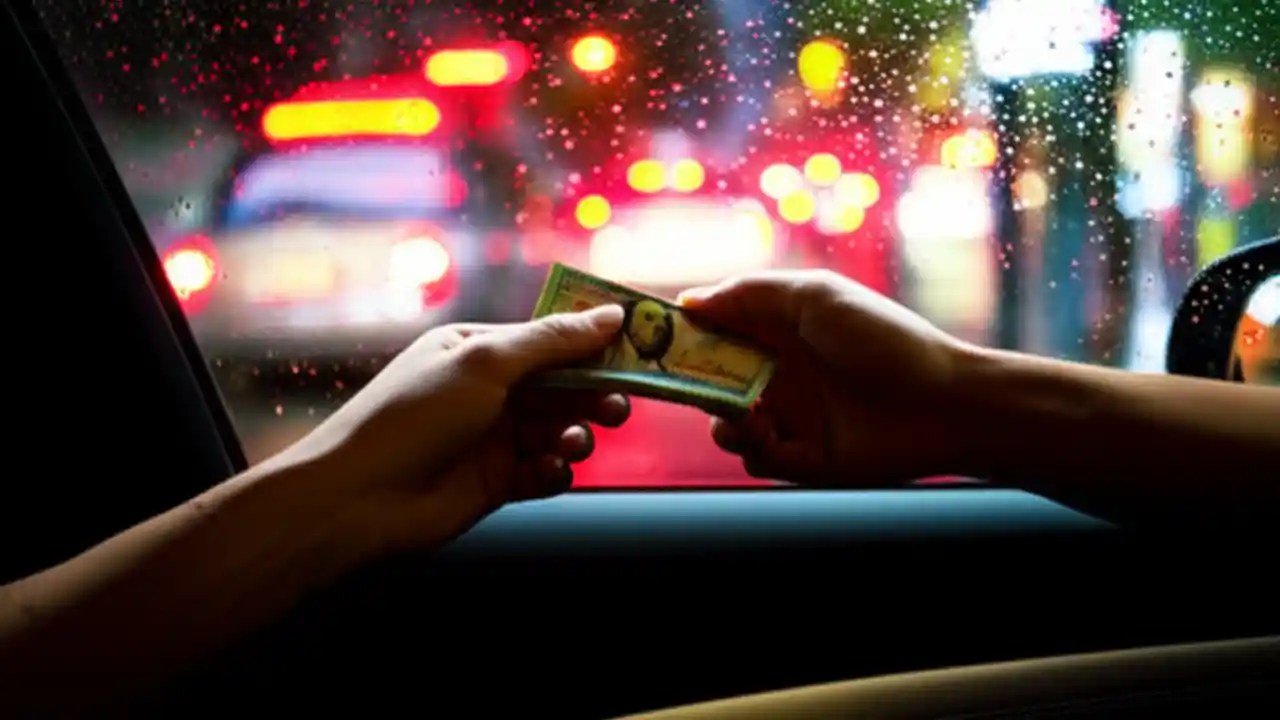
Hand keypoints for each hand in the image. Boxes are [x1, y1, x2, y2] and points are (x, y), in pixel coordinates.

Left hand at [267, 305, 628, 554]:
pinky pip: (542, 472)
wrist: (358, 499)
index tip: (638, 349)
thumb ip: (552, 341)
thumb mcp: (485, 363)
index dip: (594, 344)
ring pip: (557, 430)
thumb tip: (610, 314)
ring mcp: (490, 437)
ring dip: (576, 435)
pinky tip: (549, 471)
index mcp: (477, 349)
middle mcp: (486, 390)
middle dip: (594, 394)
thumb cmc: (413, 417)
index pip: (549, 339)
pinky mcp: (494, 482)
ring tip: (577, 442)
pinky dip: (554, 471)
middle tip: (622, 406)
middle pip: (561, 386)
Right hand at [678, 270, 965, 484]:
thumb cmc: (884, 339)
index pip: (715, 329)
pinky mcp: (802, 457)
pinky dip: (754, 447)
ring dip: (725, 419)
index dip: (682, 333)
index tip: (652, 337)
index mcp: (777, 328)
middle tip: (683, 383)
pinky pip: (754, 457)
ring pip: (725, 423)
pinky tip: (774, 435)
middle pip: (710, 380)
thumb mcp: (814, 295)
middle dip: (690, 382)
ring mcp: (790, 415)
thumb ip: (748, 294)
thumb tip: (688, 300)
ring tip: (748, 415)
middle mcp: (778, 371)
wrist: (942, 404)